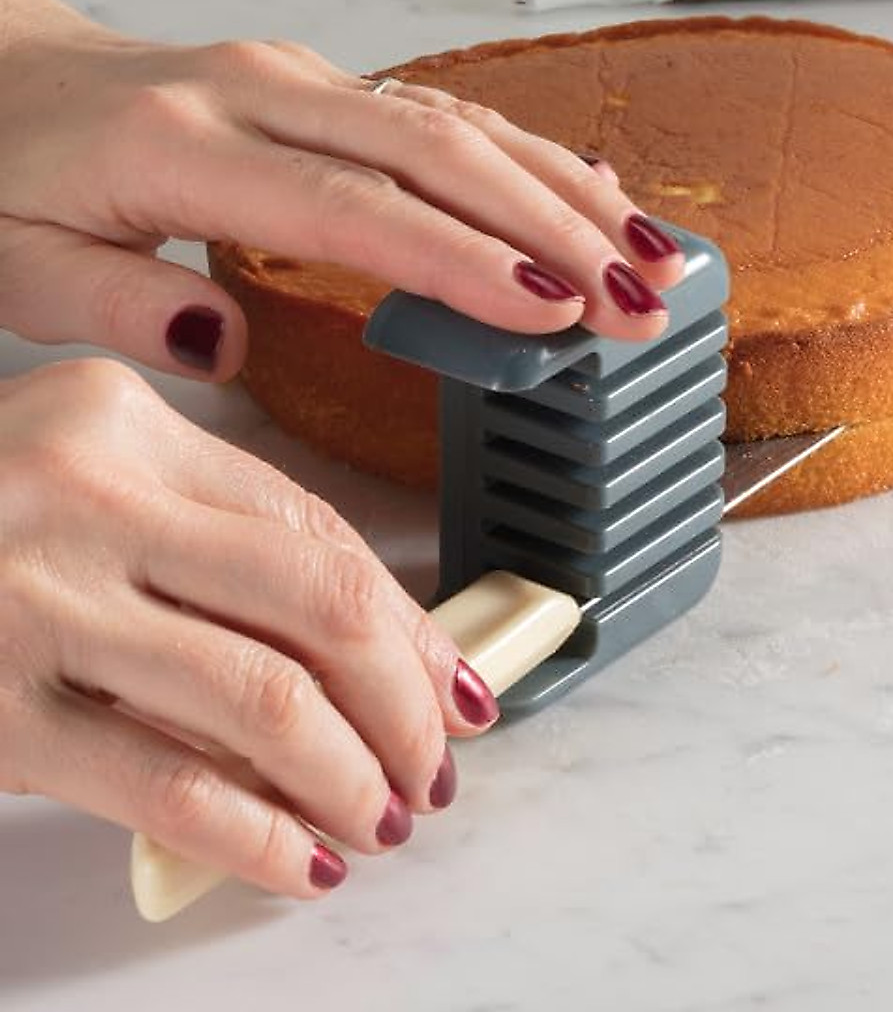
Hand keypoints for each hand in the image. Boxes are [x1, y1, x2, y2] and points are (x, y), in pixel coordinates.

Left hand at [0, 0, 683, 380]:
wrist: (5, 78)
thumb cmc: (12, 182)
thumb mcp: (19, 268)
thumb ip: (120, 309)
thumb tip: (229, 341)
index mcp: (187, 149)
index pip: (355, 209)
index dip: (466, 261)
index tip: (557, 310)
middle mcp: (266, 99)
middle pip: (442, 156)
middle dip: (559, 231)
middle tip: (642, 302)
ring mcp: (309, 84)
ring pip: (464, 126)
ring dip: (569, 191)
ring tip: (653, 256)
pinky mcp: (333, 89)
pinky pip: (450, 115)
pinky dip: (531, 158)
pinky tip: (592, 193)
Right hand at [0, 359, 496, 897]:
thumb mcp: (83, 484)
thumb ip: (207, 539)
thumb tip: (371, 645)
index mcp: (126, 423)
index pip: (319, 532)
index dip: (409, 622)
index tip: (455, 684)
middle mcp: (87, 493)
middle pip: (320, 606)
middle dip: (405, 702)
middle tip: (435, 763)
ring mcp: (30, 599)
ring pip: (263, 698)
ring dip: (351, 775)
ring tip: (384, 818)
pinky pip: (162, 783)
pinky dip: (255, 834)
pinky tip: (301, 864)